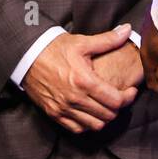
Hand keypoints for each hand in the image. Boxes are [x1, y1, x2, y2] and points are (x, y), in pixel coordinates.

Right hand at [23, 26, 138, 133]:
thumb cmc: (56, 48)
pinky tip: (90, 112)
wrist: (27, 55)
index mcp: (85, 81)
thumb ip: (108, 39)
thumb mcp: (82, 42)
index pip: (116, 101)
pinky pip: (77, 129)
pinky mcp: (54, 113)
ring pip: (94, 126)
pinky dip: (87, 124)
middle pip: (108, 115)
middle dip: (118, 108)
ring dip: (104, 118)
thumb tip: (127, 30)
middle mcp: (75, 98)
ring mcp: (63, 108)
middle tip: (119, 97)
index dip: (129, 98)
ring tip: (105, 106)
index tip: (131, 91)